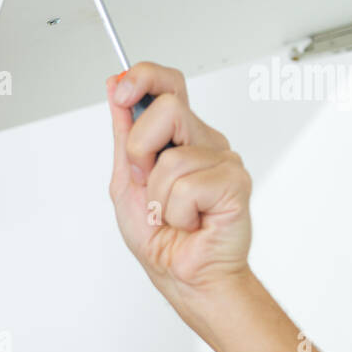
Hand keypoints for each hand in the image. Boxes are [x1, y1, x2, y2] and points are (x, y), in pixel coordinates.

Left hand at [106, 63, 253, 306]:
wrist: (182, 275)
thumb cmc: (160, 237)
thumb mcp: (126, 181)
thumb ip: (124, 135)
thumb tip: (115, 89)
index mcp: (179, 137)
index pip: (168, 84)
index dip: (145, 76)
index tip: (121, 89)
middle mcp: (204, 142)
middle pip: (168, 108)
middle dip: (140, 149)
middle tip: (145, 182)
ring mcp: (224, 160)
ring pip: (173, 158)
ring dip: (157, 196)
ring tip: (171, 213)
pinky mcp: (236, 182)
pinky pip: (189, 186)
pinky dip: (177, 212)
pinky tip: (191, 222)